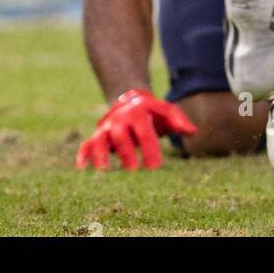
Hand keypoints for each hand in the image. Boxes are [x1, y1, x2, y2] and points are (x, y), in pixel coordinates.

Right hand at [75, 89, 196, 171]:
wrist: (129, 98)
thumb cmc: (152, 112)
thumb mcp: (165, 110)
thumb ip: (178, 120)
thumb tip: (192, 132)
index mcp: (139, 112)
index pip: (145, 132)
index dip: (150, 150)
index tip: (155, 168)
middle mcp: (120, 119)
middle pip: (121, 135)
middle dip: (126, 153)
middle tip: (133, 173)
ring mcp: (107, 127)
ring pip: (100, 139)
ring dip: (101, 155)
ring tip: (103, 173)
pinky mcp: (96, 135)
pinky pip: (87, 144)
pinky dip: (83, 155)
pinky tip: (81, 170)